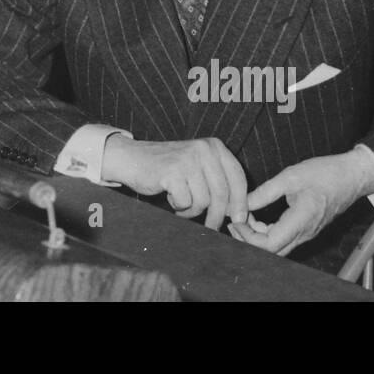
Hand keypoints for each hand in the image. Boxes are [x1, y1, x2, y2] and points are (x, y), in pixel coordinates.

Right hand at [102, 135, 247, 229]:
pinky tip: (171, 197)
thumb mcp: (199, 168)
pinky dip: (179, 207)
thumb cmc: (169, 168)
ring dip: (192, 210)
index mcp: (214, 146)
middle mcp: (204, 149)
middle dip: (217, 216)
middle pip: (222, 193)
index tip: (239, 220)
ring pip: (204, 201)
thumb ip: (219, 182)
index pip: (237, 178)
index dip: (241, 202)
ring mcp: (187, 159)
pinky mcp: (172, 171)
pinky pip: (185, 202)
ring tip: (181, 203)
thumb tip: (240, 213)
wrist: (133, 159)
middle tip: (211, 227)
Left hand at [230, 149, 373, 255]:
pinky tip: (257, 218)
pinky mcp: (307, 228)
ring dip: (257, 237)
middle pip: (272, 251)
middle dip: (248, 240)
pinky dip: (267, 232)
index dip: (248, 237)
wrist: (352, 176)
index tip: (236, 220)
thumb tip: (243, 202)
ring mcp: (307, 233)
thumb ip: (266, 191)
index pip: (269, 245)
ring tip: (242, 219)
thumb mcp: (291, 176)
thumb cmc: (325, 173)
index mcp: (301, 221)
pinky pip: (284, 238)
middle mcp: (305, 233)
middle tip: (233, 223)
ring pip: (278, 246)